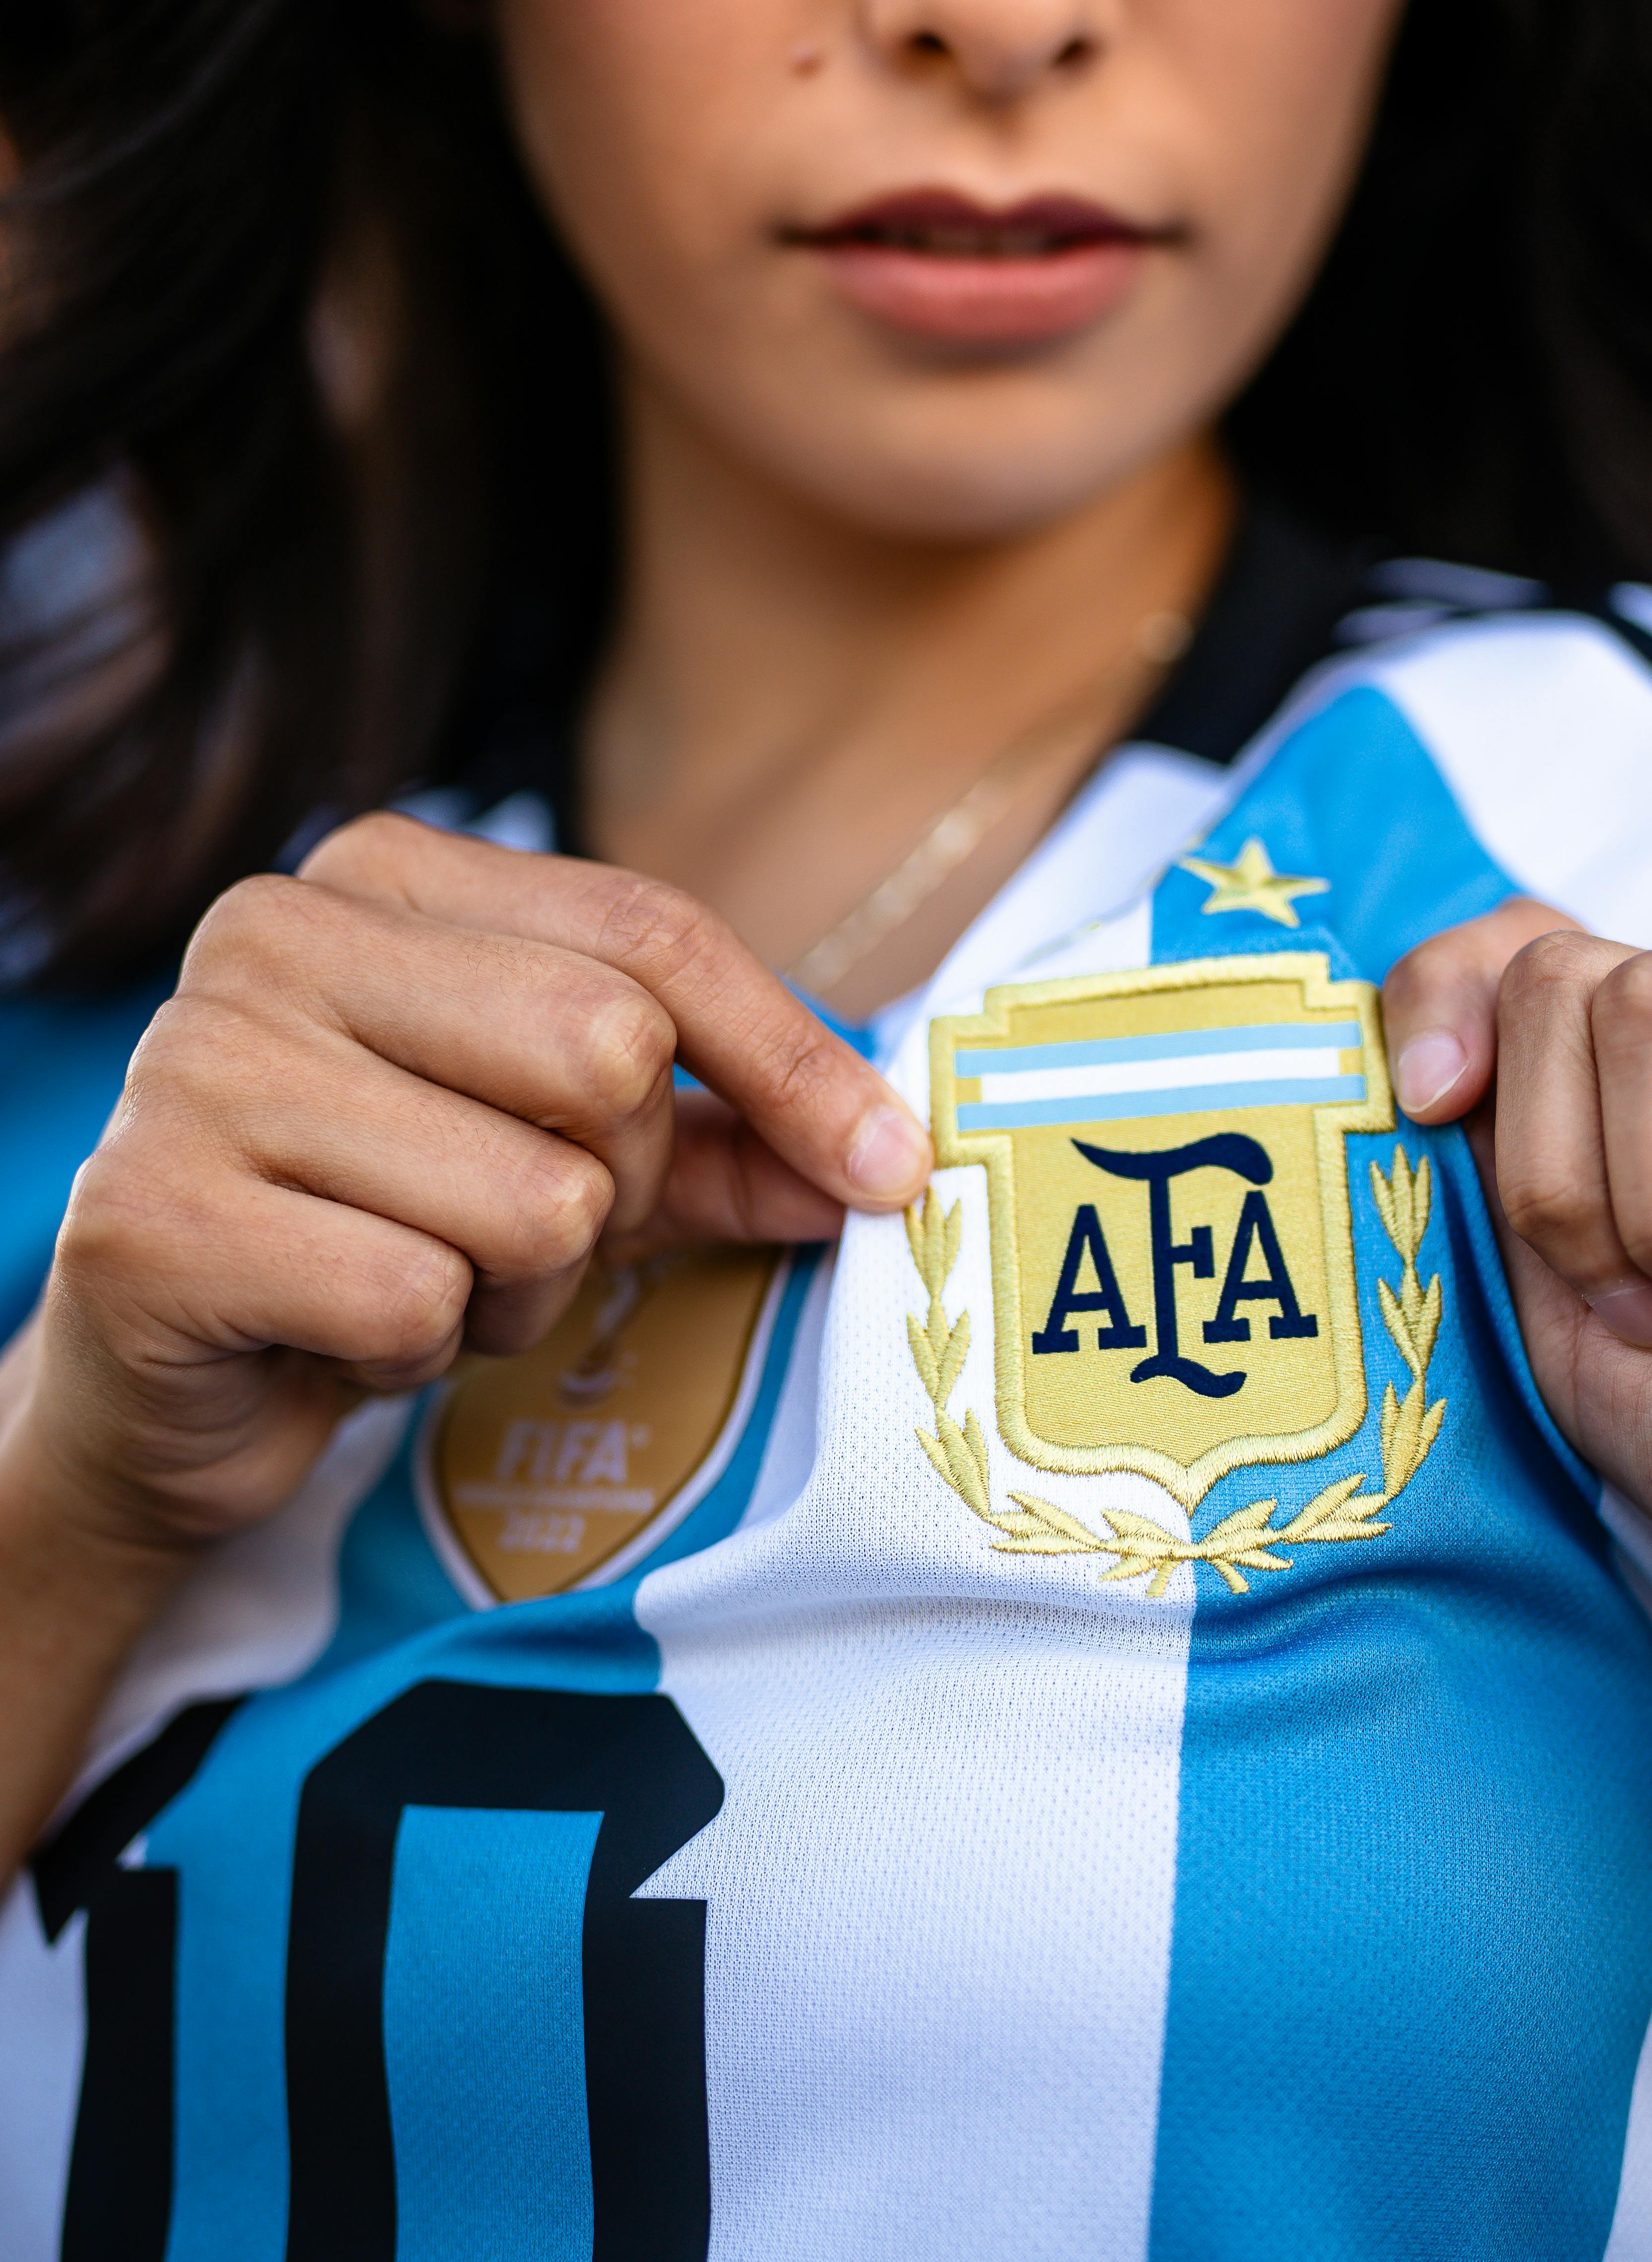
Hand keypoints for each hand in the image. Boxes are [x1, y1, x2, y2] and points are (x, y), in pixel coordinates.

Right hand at [11, 812, 930, 1576]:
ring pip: (525, 1197)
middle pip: (603, 1051)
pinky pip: (411, 1297)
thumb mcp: (576, 1168)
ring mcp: (192, 1066)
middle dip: (610, 1190)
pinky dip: (411, 1352)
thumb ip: (724, 1145)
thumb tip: (889, 1159)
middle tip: (516, 1241)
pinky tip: (339, 1335)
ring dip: (512, 1290)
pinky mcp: (152, 1217)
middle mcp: (269, 932)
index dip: (791, 1060)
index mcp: (377, 874)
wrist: (168, 1387)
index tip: (889, 1169)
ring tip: (419, 1285)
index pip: (651, 933)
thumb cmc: (381, 1238)